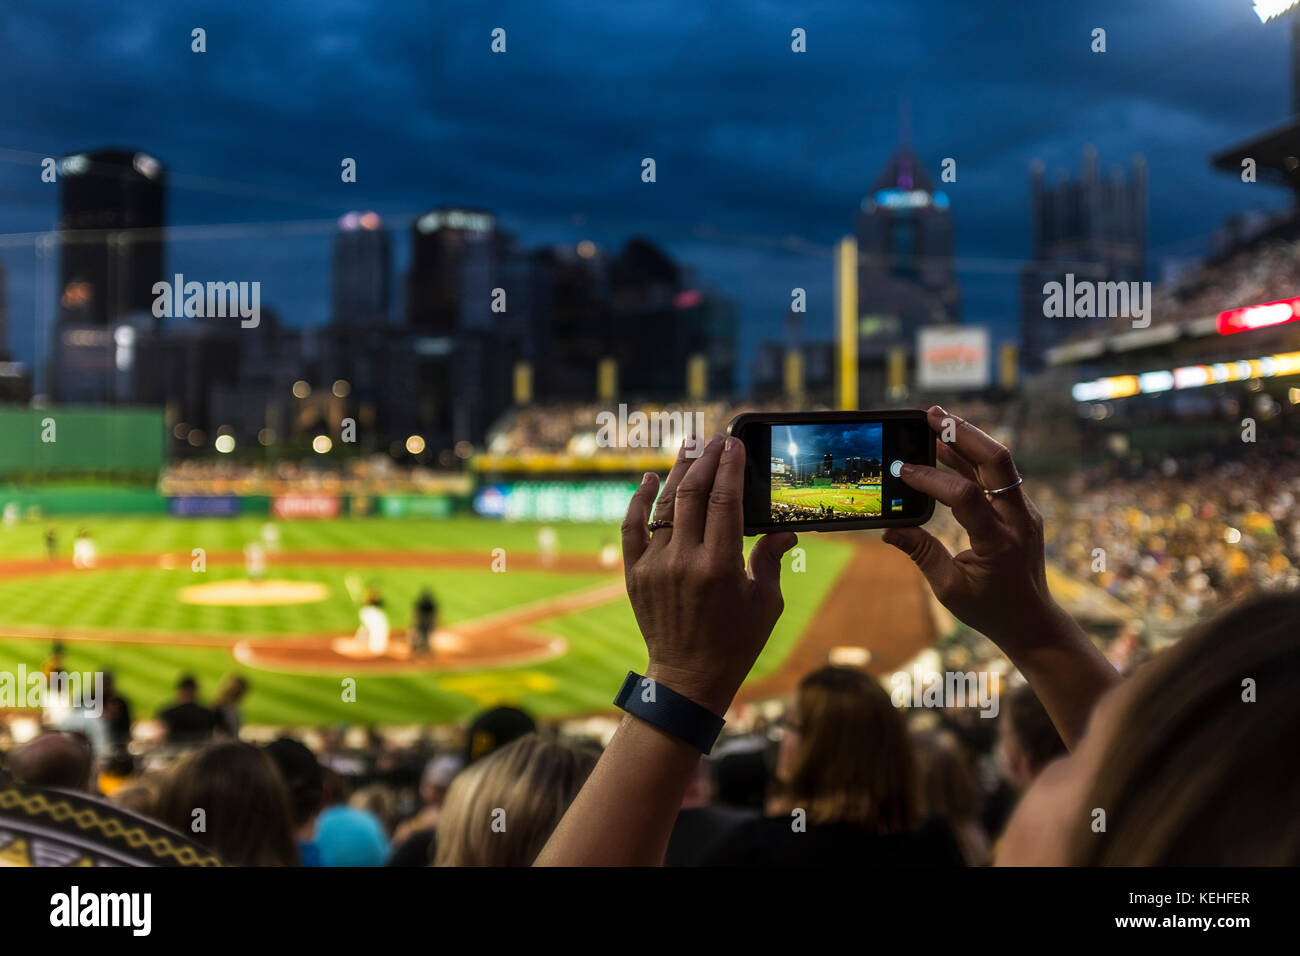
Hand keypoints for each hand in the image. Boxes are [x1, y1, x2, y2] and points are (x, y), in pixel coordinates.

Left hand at [621, 434, 797, 713]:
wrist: (688, 678)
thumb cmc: (735, 642)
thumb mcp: (765, 602)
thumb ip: (771, 560)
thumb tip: (785, 532)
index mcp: (720, 566)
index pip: (725, 501)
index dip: (729, 468)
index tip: (733, 445)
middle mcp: (684, 561)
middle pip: (693, 495)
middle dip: (704, 461)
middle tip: (713, 440)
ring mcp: (655, 566)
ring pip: (664, 506)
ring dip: (677, 473)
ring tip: (688, 448)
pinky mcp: (635, 574)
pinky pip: (631, 528)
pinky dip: (639, 501)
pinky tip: (649, 479)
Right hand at [883, 406, 1057, 651]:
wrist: (1032, 620)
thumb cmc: (990, 609)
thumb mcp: (950, 589)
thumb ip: (922, 554)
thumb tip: (889, 531)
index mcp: (1000, 542)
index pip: (966, 497)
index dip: (933, 480)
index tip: (903, 470)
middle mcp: (1018, 520)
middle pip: (997, 461)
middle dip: (963, 433)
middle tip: (931, 414)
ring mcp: (1024, 510)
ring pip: (999, 462)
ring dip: (967, 438)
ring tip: (935, 420)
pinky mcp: (1020, 508)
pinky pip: (997, 475)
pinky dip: (972, 457)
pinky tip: (948, 447)